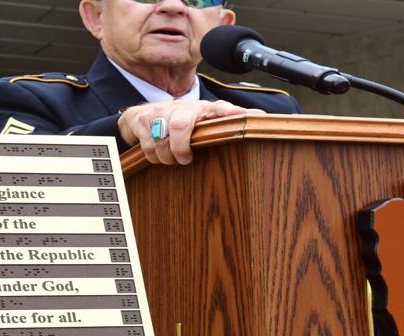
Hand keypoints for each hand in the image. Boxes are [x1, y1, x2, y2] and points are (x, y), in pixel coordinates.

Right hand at [119, 100, 267, 164]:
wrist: (142, 114)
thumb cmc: (182, 120)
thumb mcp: (205, 119)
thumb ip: (229, 120)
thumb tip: (261, 117)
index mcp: (202, 109)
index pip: (218, 108)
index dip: (227, 112)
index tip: (239, 116)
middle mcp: (181, 108)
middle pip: (180, 125)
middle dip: (181, 147)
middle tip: (185, 159)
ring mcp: (159, 113)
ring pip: (162, 140)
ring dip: (167, 156)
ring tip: (173, 159)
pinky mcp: (141, 121)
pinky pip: (147, 145)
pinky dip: (153, 156)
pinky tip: (159, 156)